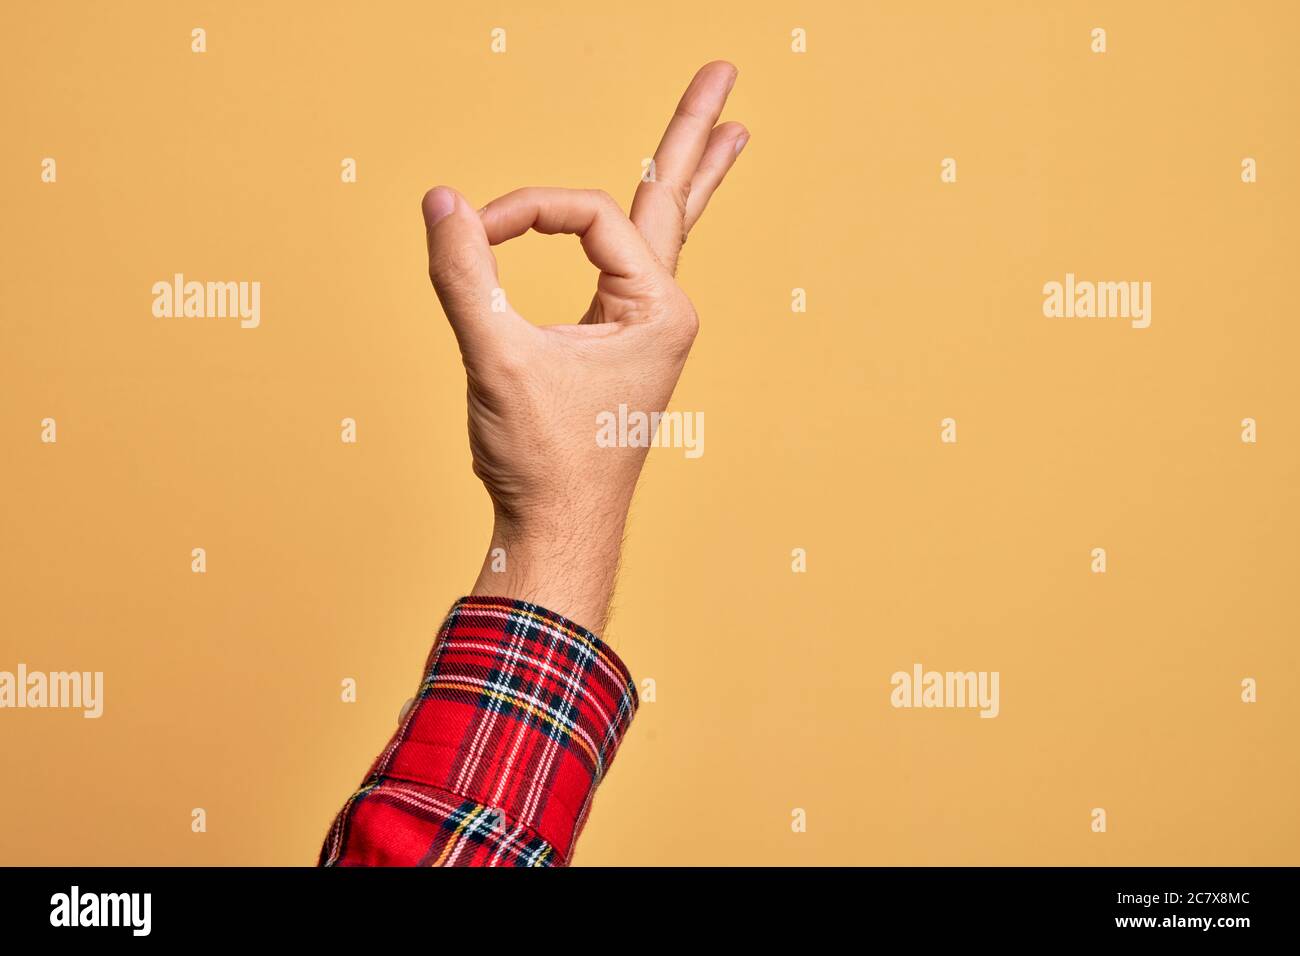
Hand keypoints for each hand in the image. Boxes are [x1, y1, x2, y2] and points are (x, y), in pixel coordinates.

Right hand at [421, 61, 746, 631]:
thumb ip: (466, 278)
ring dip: (686, 171)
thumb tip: (440, 201)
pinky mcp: (618, 344)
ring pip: (663, 227)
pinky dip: (647, 222)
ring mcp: (644, 326)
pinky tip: (659, 203)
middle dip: (693, 132)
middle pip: (673, 197)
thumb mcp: (498, 362)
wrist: (557, 530)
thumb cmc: (544, 459)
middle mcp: (663, 310)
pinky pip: (633, 264)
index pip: (592, 215)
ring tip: (728, 127)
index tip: (472, 235)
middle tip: (724, 71)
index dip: (526, 213)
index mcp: (656, 308)